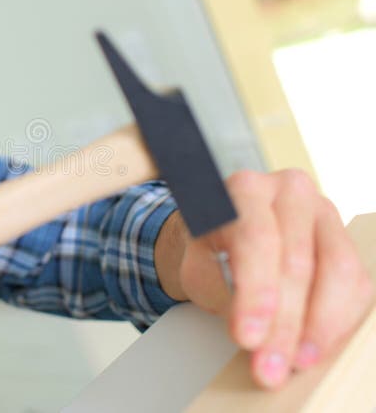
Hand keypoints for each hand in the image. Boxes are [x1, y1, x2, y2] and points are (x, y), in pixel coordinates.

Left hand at [170, 170, 373, 388]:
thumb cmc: (211, 248)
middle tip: (269, 368)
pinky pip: (358, 285)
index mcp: (243, 188)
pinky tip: (315, 348)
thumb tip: (256, 335)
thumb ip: (223, 291)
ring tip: (295, 362)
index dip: (255, 294)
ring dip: (318, 328)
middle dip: (284, 324)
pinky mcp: (346, 239)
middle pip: (296, 261)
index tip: (247, 338)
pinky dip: (339, 322)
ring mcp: (324, 211)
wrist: (226, 231)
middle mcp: (289, 190)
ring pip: (338, 273)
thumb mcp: (198, 266)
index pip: (255, 240)